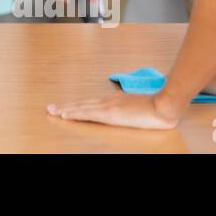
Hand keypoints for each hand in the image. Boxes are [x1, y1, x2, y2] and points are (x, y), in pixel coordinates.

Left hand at [47, 91, 180, 129]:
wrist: (164, 105)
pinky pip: (88, 113)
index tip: (65, 107)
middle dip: (66, 107)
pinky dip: (75, 113)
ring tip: (53, 111)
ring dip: (66, 109)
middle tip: (50, 108)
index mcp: (115, 100)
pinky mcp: (110, 112)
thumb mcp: (139, 106)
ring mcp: (108, 106)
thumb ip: (129, 107)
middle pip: (83, 103)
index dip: (77, 105)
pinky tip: (66, 115)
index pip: (91, 103)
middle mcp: (108, 100)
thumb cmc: (156, 108)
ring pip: (82, 107)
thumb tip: (125, 110)